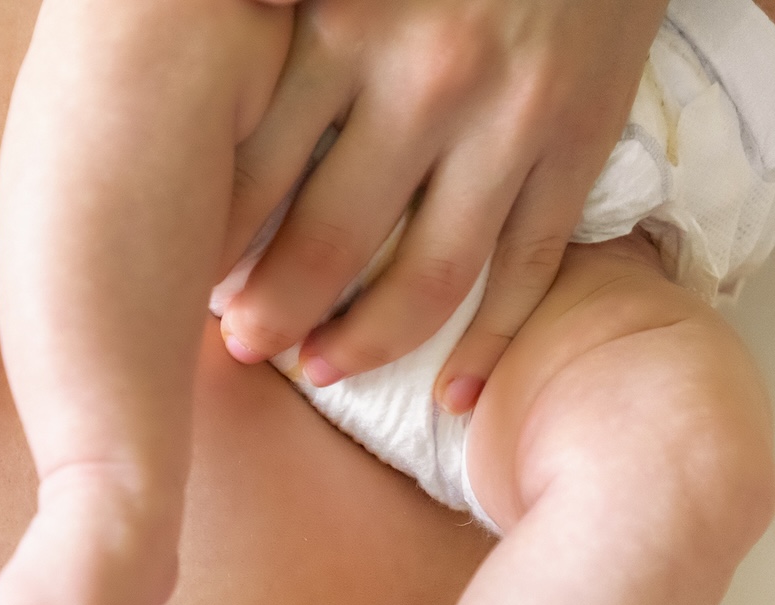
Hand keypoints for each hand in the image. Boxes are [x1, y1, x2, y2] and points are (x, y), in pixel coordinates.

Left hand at [215, 0, 667, 410]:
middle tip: (239, 347)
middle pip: (330, 240)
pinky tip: (451, 394)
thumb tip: (213, 57)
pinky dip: (492, 343)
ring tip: (319, 371)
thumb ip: (273, 5)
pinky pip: (530, 268)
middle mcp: (428, 81)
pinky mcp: (581, 140)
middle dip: (272, 310)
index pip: (255, 169)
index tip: (192, 280)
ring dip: (366, 342)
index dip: (216, 242)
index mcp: (347, 23)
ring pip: (429, 277)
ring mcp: (513, 121)